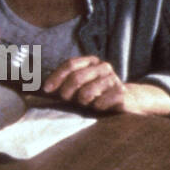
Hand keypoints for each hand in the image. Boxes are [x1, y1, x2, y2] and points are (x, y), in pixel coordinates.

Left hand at [42, 56, 165, 113]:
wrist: (127, 101)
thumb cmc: (98, 94)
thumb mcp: (82, 85)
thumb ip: (65, 83)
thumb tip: (41, 87)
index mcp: (91, 62)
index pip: (70, 64)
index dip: (56, 76)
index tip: (47, 89)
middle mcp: (103, 67)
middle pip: (77, 77)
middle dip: (66, 91)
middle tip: (65, 99)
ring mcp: (113, 79)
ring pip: (87, 92)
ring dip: (82, 101)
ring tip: (86, 104)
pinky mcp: (121, 93)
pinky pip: (101, 102)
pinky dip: (96, 107)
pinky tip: (99, 107)